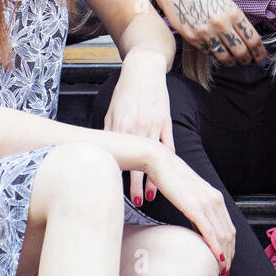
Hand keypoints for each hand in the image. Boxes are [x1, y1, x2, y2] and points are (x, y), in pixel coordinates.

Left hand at [103, 49, 172, 206]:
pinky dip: (167, 163)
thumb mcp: (110, 114)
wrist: (143, 72)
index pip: (117, 158)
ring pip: (153, 159)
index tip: (114, 192)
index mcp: (118, 127)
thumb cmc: (124, 94)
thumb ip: (110, 135)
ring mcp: (153, 126)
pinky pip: (168, 147)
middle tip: (136, 203)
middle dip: (135, 185)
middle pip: (136, 163)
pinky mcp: (165, 123)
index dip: (117, 177)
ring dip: (153, 179)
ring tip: (151, 197)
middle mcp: (136, 129)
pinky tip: (168, 177)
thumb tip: (107, 157)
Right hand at [143, 143, 235, 275]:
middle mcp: (215, 199)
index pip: (229, 226)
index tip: (227, 260)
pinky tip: (217, 257)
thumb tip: (197, 224)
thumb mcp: (188, 195)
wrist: (159, 162)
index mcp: (214, 197)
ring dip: (224, 255)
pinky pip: (209, 231)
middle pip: (229, 233)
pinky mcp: (195, 206)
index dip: (230, 245)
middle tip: (226, 271)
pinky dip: (215, 246)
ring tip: (222, 270)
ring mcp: (207, 203)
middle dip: (230, 255)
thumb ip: (196, 208)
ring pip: (222, 235)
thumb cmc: (170, 177)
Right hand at [155, 0, 265, 65]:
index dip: (260, 53)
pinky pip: (209, 52)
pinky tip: (215, 47)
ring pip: (225, 57)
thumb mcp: (226, 3)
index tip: (262, 59)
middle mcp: (221, 24)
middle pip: (241, 52)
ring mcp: (206, 33)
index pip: (253, 39)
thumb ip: (237, 21)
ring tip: (233, 60)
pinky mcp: (193, 39)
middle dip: (247, 60)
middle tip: (247, 61)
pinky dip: (214, 53)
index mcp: (233, 13)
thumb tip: (249, 41)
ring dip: (232, 62)